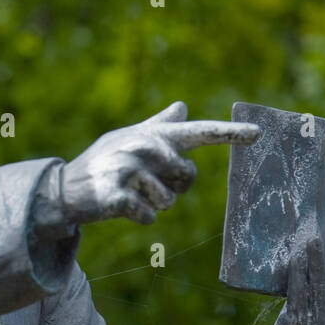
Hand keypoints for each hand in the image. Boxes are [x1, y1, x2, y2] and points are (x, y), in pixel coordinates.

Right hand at [60, 100, 259, 226]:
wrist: (65, 189)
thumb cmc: (104, 163)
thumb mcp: (130, 139)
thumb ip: (159, 125)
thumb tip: (182, 106)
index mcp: (153, 135)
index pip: (198, 132)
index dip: (229, 134)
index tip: (258, 134)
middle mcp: (144, 146)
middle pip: (187, 178)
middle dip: (171, 188)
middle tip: (143, 184)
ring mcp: (129, 170)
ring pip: (168, 201)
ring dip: (152, 205)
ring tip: (128, 193)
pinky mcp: (117, 195)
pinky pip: (149, 216)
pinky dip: (139, 218)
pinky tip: (120, 208)